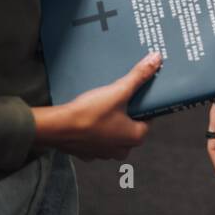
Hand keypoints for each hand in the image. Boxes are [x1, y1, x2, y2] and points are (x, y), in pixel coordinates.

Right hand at [31, 52, 160, 159]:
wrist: (58, 128)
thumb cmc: (90, 113)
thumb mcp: (118, 91)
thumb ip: (138, 76)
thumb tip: (156, 60)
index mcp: (135, 137)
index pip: (148, 120)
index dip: (144, 106)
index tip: (139, 95)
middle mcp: (121, 150)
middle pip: (131, 127)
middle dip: (127, 113)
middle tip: (120, 97)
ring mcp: (103, 153)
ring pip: (114, 134)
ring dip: (111, 122)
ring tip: (104, 104)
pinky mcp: (87, 152)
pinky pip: (97, 138)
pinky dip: (95, 129)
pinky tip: (90, 116)